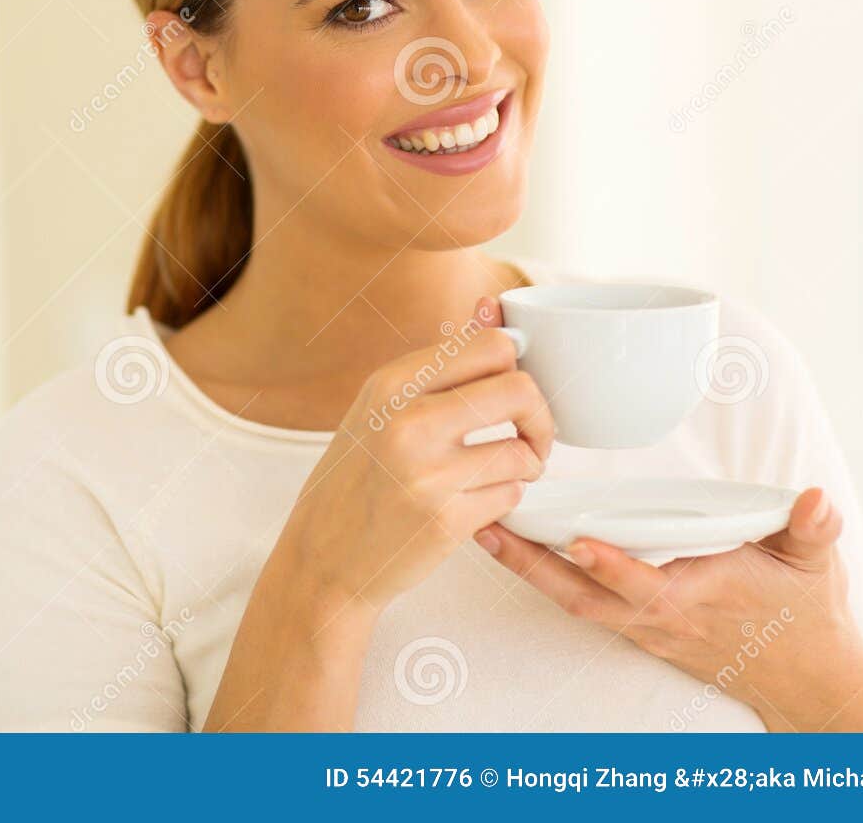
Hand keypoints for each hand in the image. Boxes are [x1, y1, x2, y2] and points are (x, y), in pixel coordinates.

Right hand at [272, 297, 555, 620]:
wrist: (323, 558)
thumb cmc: (359, 476)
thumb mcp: (383, 407)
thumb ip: (443, 361)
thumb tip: (494, 304)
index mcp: (390, 383)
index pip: (490, 345)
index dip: (517, 367)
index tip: (511, 392)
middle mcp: (405, 422)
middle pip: (520, 389)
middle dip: (540, 416)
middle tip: (529, 436)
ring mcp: (425, 474)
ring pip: (523, 451)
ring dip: (524, 466)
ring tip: (499, 474)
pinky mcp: (444, 521)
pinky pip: (511, 495)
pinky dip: (504, 500)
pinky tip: (474, 505)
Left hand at [477, 487, 862, 731]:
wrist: (809, 682)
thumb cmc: (808, 616)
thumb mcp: (819, 566)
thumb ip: (815, 529)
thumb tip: (816, 500)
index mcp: (701, 596)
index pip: (647, 585)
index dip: (613, 567)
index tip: (578, 542)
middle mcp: (664, 617)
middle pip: (586, 598)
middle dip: (534, 566)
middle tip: (490, 528)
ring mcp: (648, 628)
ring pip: (577, 603)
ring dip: (530, 570)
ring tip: (487, 532)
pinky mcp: (641, 629)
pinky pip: (586, 606)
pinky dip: (551, 580)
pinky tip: (521, 552)